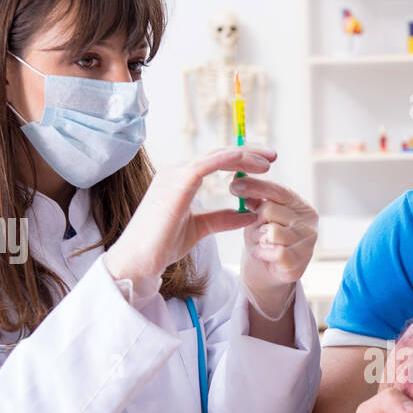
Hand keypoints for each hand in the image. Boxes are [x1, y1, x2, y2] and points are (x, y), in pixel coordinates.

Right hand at [104, 145, 272, 284]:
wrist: (139, 259)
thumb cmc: (163, 245)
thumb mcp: (200, 229)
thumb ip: (222, 219)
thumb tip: (248, 214)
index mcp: (181, 180)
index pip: (215, 162)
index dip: (241, 160)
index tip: (265, 165)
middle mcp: (176, 172)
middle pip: (218, 154)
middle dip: (248, 153)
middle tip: (273, 156)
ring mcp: (174, 175)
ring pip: (215, 156)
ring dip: (243, 155)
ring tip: (268, 161)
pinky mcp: (175, 183)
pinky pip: (206, 165)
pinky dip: (228, 161)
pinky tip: (247, 163)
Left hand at [231, 161, 317, 315]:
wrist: (266, 271)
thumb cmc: (263, 238)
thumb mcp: (256, 215)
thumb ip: (253, 200)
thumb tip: (238, 181)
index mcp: (299, 204)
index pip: (277, 190)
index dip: (255, 186)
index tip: (233, 186)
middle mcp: (309, 220)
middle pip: (270, 210)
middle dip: (256, 221)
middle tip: (256, 230)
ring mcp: (308, 242)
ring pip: (272, 232)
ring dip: (258, 238)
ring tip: (260, 243)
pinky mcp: (301, 261)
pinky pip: (276, 252)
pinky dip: (262, 253)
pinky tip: (261, 254)